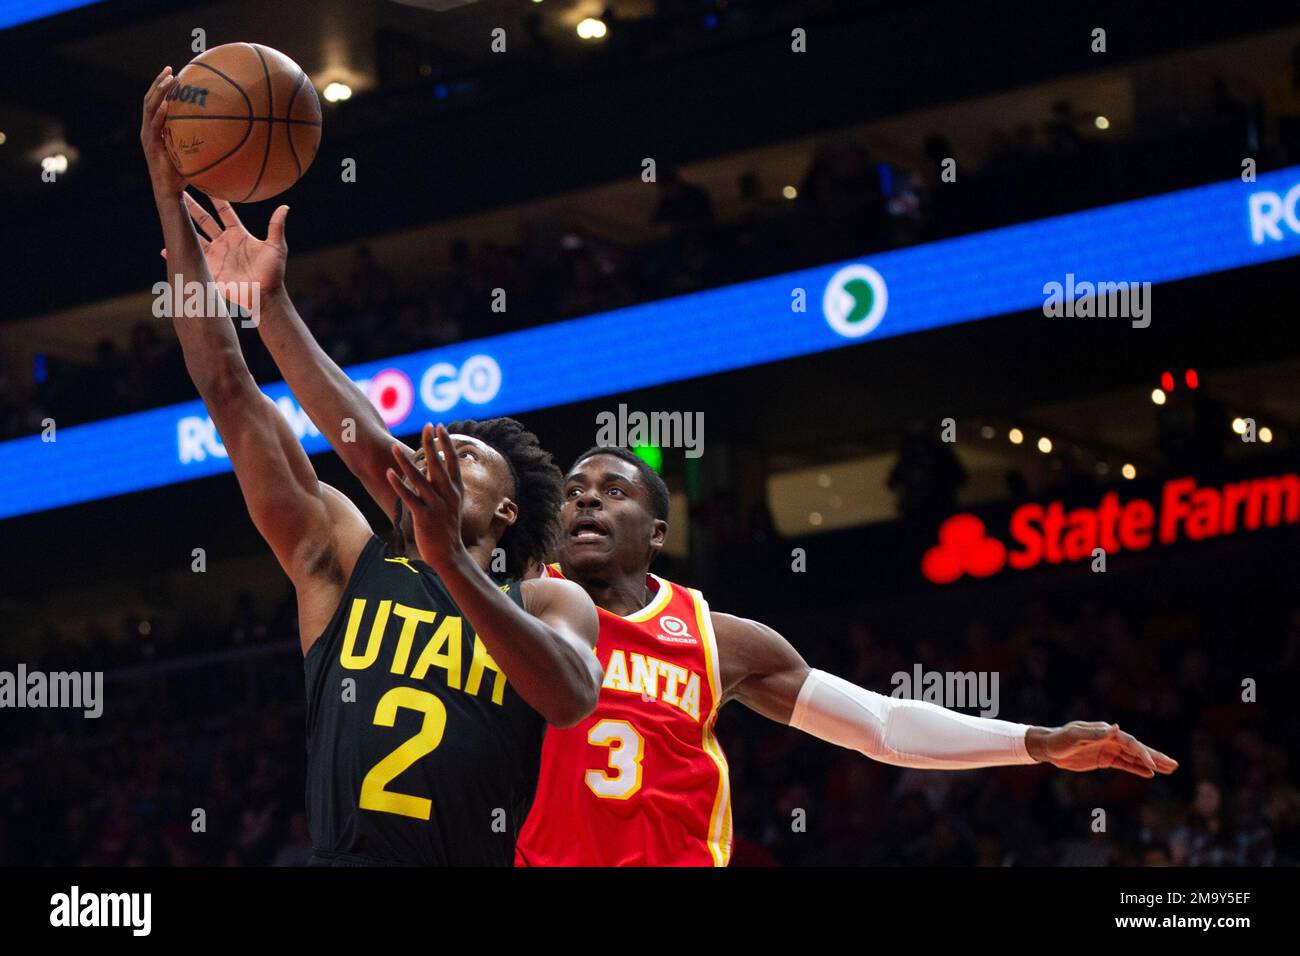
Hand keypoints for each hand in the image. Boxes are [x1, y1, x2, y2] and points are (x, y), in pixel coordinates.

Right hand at [141, 66, 185, 197]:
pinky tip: (167, 105)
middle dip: (159, 83)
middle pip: (150, 99)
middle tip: (170, 70)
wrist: (169, 191)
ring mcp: (148, 137)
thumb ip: (196, 138)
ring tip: (168, 80)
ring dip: (158, 92)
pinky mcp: (152, 146)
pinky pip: (155, 127)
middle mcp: (149, 129)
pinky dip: (160, 114)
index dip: (162, 86)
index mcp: (155, 128)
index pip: (156, 102)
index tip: (173, 73)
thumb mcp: (189, 151)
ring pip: (149, 108)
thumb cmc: (182, 173)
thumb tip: (221, 129)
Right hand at [162, 193, 288, 311]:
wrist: (264, 296)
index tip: (207, 181)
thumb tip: (285, 207)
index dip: (217, 197)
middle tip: (180, 190)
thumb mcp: (276, 248)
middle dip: (192, 206)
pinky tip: (166, 248)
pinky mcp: (209, 269)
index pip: (225, 211)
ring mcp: (214, 255)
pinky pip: (191, 259)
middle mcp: (224, 242)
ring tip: (169, 212)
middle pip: (204, 220)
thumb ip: (276, 227)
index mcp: (238, 234)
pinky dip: (178, 254)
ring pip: (194, 236)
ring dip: (182, 225)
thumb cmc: (273, 273)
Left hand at [386, 423, 467, 571]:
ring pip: (419, 479)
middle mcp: (447, 495)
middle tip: (426, 426)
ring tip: (393, 448)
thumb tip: (439, 469)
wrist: (449, 555)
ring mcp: (436, 505)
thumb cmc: (448, 530)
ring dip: (405, 462)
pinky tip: (389, 473)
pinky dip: (398, 484)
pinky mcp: (423, 516)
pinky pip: (409, 497)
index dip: (445, 443)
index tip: (439, 426)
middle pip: (437, 464)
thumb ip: (447, 487)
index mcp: (456, 490)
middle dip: (431, 444)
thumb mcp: (453, 505)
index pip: (452, 461)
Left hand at [1026, 722, 1177, 777]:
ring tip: (1170, 769)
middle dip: (1156, 757)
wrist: (1048, 747)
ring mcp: (1109, 749)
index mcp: (1106, 732)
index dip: (1142, 753)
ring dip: (1151, 763)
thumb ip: (1094, 733)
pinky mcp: (1105, 759)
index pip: (1129, 742)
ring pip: (1134, 757)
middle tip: (1174, 765)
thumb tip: (1115, 727)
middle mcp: (1110, 739)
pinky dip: (1137, 769)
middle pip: (1137, 748)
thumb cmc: (1059, 739)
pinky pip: (1125, 764)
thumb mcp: (1074, 736)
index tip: (1153, 765)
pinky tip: (1150, 774)